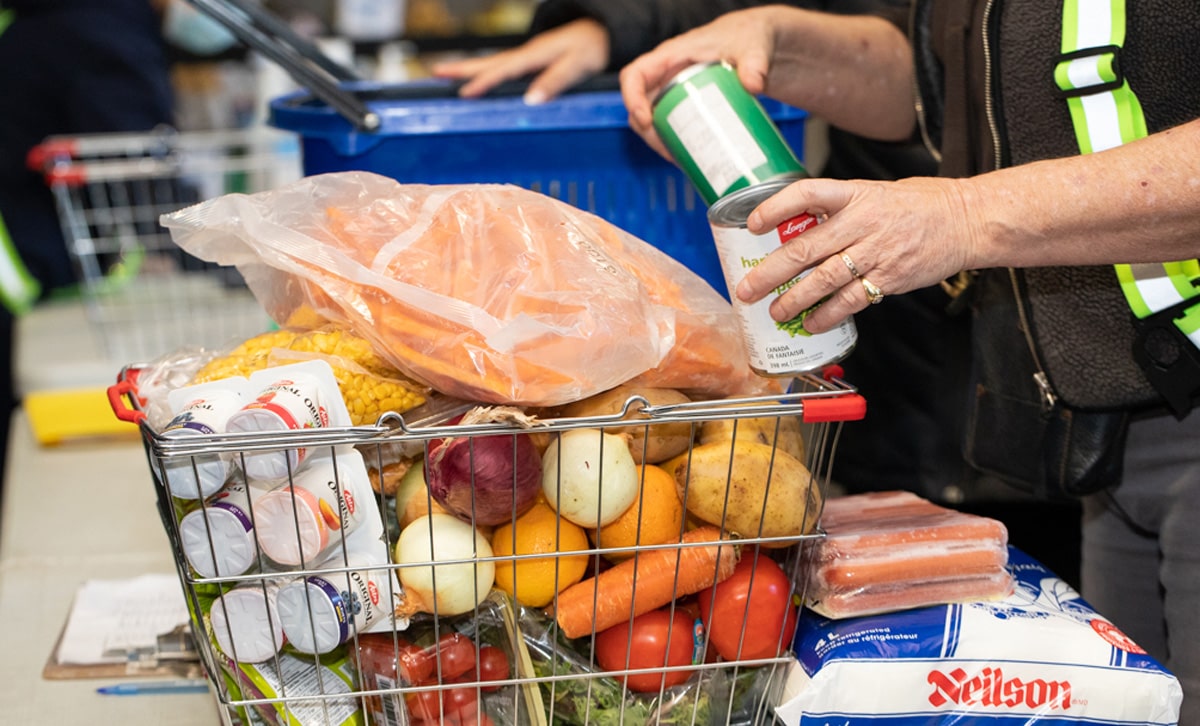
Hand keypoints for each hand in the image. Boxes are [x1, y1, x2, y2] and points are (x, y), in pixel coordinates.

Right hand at [430, 18, 609, 103]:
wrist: (601, 31)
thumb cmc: (592, 48)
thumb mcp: (580, 65)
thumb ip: (556, 81)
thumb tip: (531, 101)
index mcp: (535, 55)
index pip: (504, 70)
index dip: (484, 82)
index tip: (464, 93)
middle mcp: (526, 53)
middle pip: (488, 62)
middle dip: (461, 68)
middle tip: (435, 73)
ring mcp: (526, 56)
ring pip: (491, 63)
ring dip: (467, 69)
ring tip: (442, 73)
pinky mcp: (529, 60)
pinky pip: (501, 66)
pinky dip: (483, 71)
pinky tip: (475, 79)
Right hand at [619, 9, 778, 158]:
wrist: (764, 45)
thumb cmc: (751, 36)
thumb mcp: (754, 46)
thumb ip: (755, 62)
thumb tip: (753, 85)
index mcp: (674, 55)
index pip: (636, 74)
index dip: (632, 98)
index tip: (646, 121)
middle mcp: (669, 75)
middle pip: (641, 106)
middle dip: (649, 133)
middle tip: (670, 152)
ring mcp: (678, 92)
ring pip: (655, 121)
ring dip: (661, 143)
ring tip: (681, 160)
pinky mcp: (691, 106)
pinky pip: (674, 126)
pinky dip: (677, 144)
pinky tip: (690, 160)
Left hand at [735, 176, 981, 332]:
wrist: (968, 220)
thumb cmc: (920, 204)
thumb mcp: (876, 192)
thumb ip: (841, 207)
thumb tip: (800, 224)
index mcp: (855, 194)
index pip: (807, 194)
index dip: (776, 208)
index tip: (753, 223)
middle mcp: (862, 222)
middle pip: (806, 248)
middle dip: (771, 272)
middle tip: (747, 289)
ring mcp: (876, 252)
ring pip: (824, 280)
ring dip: (794, 300)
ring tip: (775, 312)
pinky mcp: (889, 278)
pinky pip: (851, 301)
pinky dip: (828, 315)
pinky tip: (811, 324)